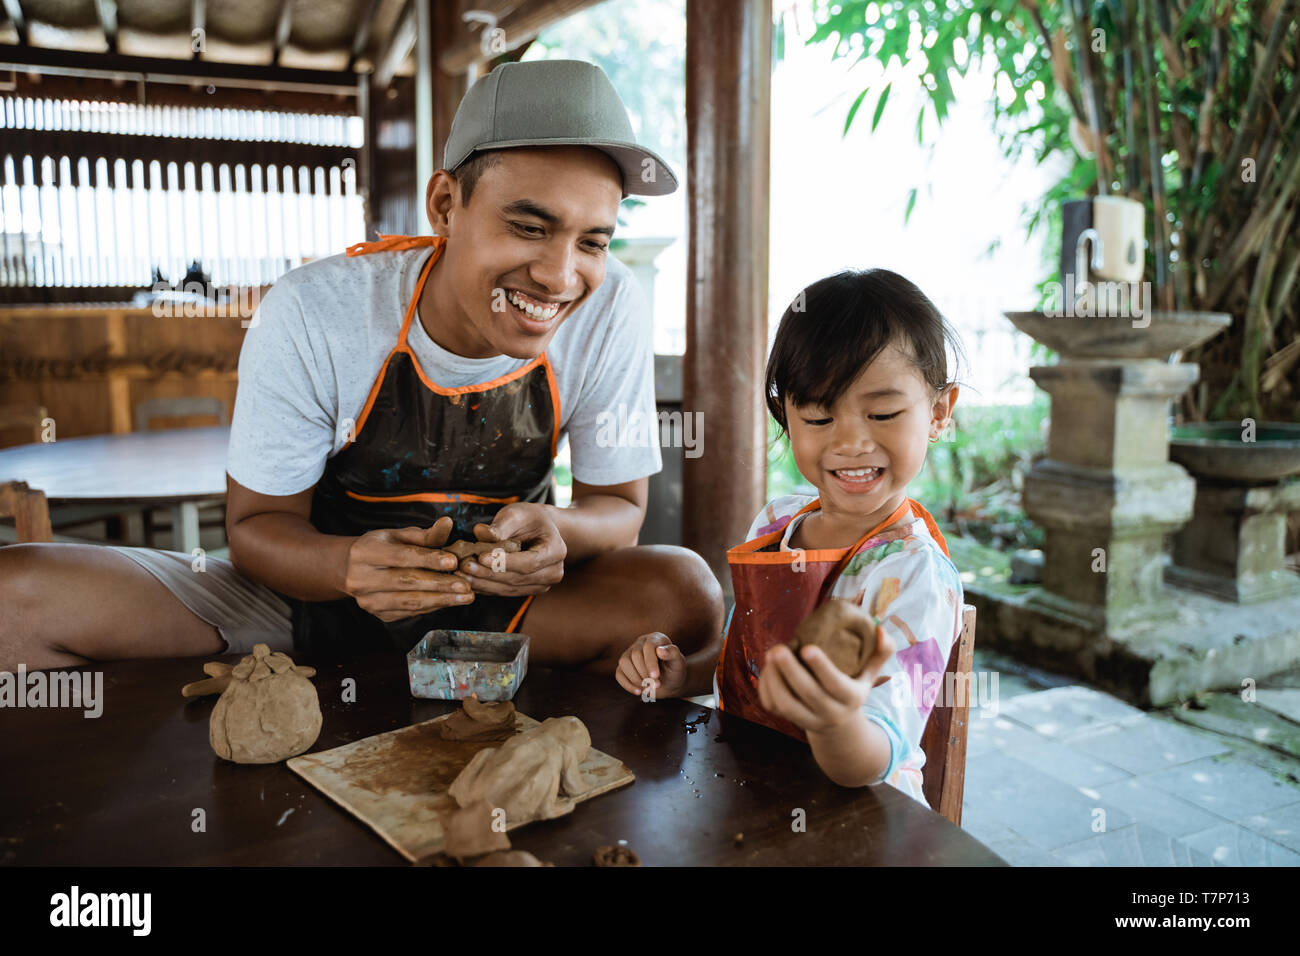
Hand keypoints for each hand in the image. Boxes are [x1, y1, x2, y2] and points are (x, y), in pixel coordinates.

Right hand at [342, 516, 474, 622]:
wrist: (350, 570)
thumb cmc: (381, 548)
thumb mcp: (398, 535)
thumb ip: (424, 534)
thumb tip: (448, 522)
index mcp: (366, 553)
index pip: (402, 557)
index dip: (428, 559)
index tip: (453, 561)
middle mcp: (363, 579)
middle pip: (407, 582)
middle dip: (440, 584)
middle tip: (466, 585)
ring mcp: (369, 601)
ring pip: (410, 602)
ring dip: (441, 600)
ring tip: (465, 597)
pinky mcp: (379, 615)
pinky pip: (410, 612)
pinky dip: (432, 607)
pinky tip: (449, 602)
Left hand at [456, 502, 565, 595]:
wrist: (540, 530)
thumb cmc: (529, 519)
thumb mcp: (516, 514)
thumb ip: (500, 526)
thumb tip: (480, 532)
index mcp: (556, 550)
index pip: (529, 562)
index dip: (505, 562)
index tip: (481, 557)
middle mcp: (554, 572)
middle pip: (518, 578)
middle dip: (489, 574)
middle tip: (464, 567)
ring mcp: (543, 584)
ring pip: (510, 588)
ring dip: (484, 583)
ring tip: (461, 575)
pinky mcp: (529, 590)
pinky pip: (506, 592)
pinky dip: (487, 587)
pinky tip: (469, 580)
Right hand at [615, 633, 686, 699]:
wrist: (670, 683)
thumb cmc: (675, 671)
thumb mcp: (679, 663)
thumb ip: (673, 654)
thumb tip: (660, 650)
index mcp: (655, 639)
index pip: (648, 646)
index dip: (650, 662)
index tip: (655, 676)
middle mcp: (640, 643)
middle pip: (635, 654)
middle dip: (644, 672)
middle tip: (656, 685)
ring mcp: (630, 654)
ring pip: (624, 662)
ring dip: (635, 678)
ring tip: (648, 687)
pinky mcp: (623, 667)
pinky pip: (619, 673)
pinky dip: (627, 684)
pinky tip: (638, 691)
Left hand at [757, 625, 894, 733]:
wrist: (837, 722)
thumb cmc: (853, 685)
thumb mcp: (870, 672)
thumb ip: (881, 651)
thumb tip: (880, 630)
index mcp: (852, 698)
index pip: (836, 685)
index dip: (821, 667)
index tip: (807, 647)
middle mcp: (831, 713)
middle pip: (808, 694)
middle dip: (790, 670)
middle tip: (778, 648)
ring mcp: (809, 720)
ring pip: (786, 705)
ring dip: (774, 679)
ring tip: (770, 655)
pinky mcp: (790, 720)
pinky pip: (773, 706)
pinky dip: (766, 687)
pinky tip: (768, 668)